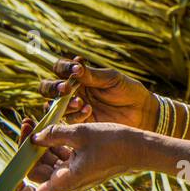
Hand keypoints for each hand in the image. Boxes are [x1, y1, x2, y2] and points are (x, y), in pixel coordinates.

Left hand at [14, 119, 138, 190]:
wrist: (140, 148)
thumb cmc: (114, 143)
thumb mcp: (80, 133)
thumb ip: (54, 134)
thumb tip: (35, 137)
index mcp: (68, 180)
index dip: (20, 190)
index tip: (13, 173)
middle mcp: (70, 182)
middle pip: (38, 174)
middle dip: (29, 152)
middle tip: (27, 126)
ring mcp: (76, 175)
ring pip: (49, 164)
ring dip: (41, 146)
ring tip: (38, 122)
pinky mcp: (83, 166)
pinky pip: (62, 159)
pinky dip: (55, 145)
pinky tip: (54, 127)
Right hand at [38, 56, 156, 128]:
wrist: (142, 112)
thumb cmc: (127, 91)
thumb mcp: (111, 79)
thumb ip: (92, 75)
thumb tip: (75, 66)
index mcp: (78, 77)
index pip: (59, 69)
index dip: (62, 68)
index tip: (75, 69)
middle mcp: (72, 91)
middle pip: (47, 88)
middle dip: (53, 88)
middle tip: (66, 89)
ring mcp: (74, 108)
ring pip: (54, 106)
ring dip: (64, 103)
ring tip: (80, 102)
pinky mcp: (79, 124)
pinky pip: (68, 120)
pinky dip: (75, 115)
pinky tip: (88, 110)